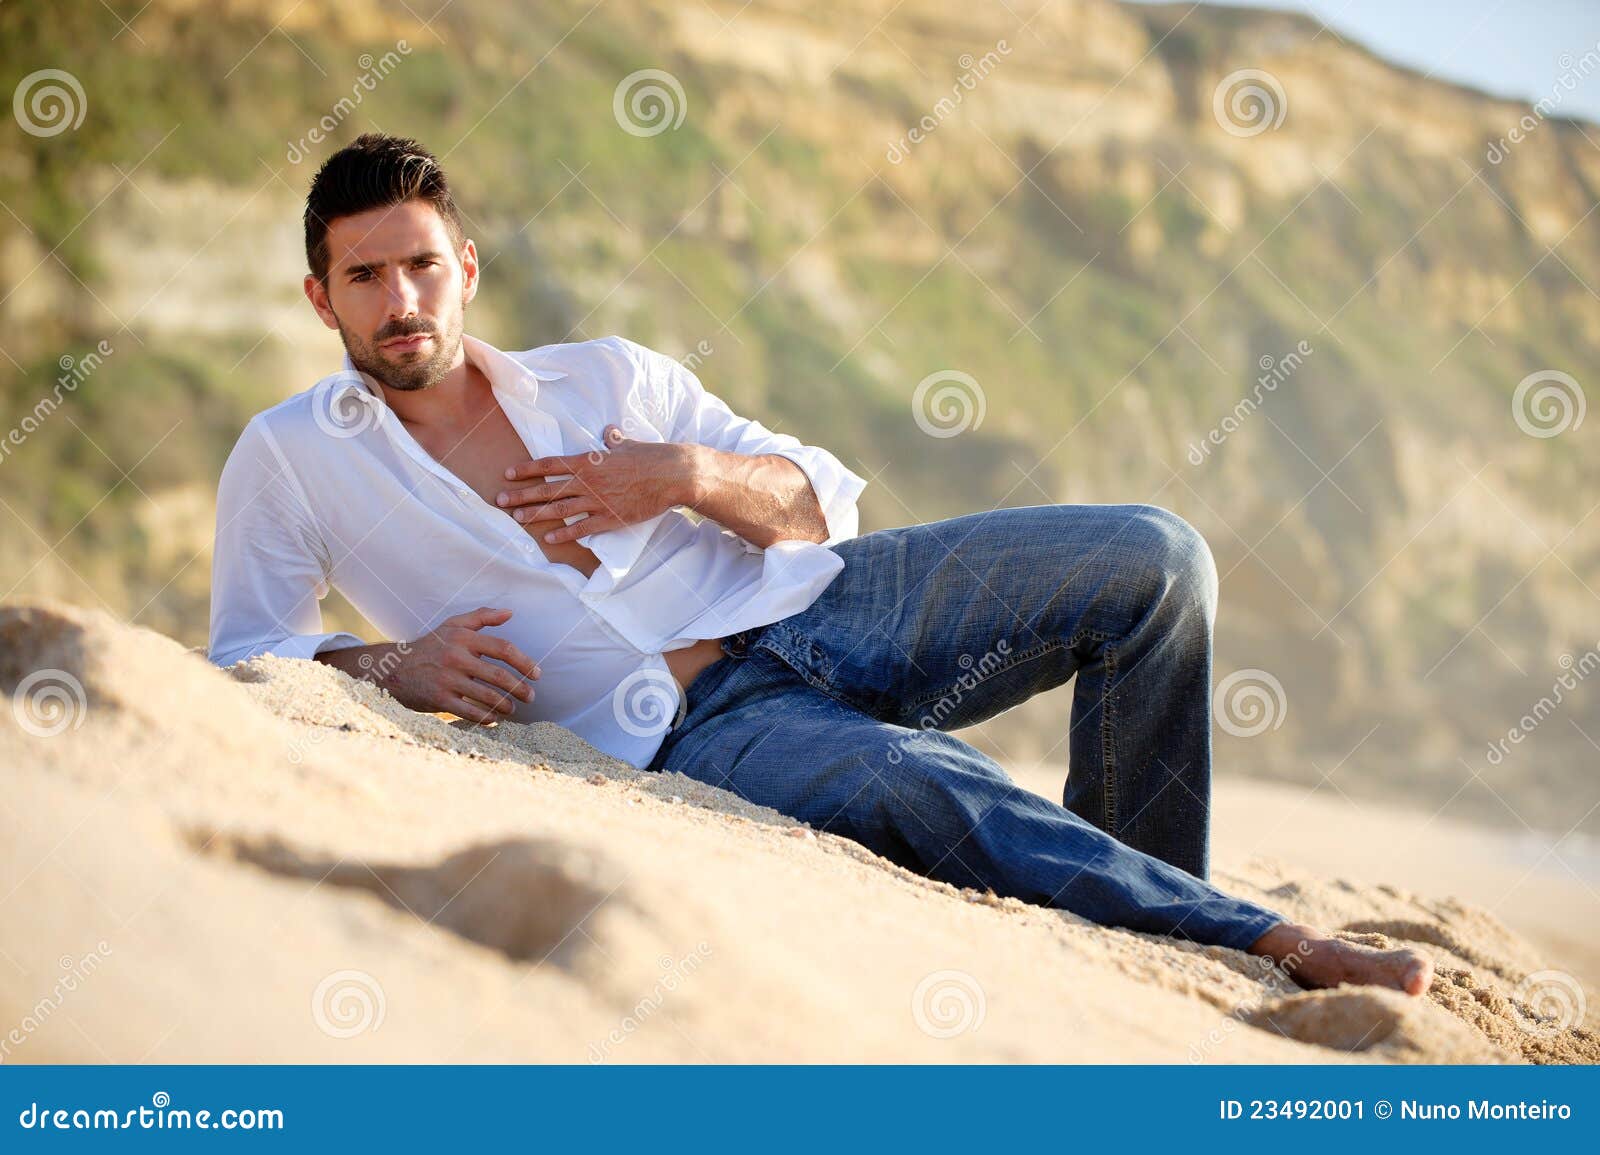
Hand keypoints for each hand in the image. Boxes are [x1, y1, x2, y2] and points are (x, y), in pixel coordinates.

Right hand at [384, 606, 539, 723]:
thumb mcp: (452, 625)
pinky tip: (494, 719)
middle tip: (531, 697)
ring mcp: (447, 679)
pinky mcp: (438, 698)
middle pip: (499, 675)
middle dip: (520, 688)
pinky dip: (486, 718)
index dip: (524, 662)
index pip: (503, 649)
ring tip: (512, 708)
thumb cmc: (430, 646)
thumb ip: (481, 617)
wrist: (394, 668)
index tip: (537, 675)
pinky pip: (469, 711)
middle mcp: (456, 657)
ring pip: (486, 696)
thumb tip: (510, 613)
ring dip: (506, 705)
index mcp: (463, 637)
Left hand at [496, 424, 702, 544]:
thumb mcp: (628, 444)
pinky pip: (582, 528)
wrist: (670, 476)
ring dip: (536, 514)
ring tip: (517, 519)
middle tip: (500, 500)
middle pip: (547, 489)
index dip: (528, 469)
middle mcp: (587, 482)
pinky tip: (549, 538)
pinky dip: (565, 534)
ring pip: (559, 510)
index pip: (550, 464)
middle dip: (521, 494)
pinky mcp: (610, 518)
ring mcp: (597, 501)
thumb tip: (608, 431)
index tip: (509, 473)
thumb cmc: (650, 457)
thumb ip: (613, 440)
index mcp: (588, 461)